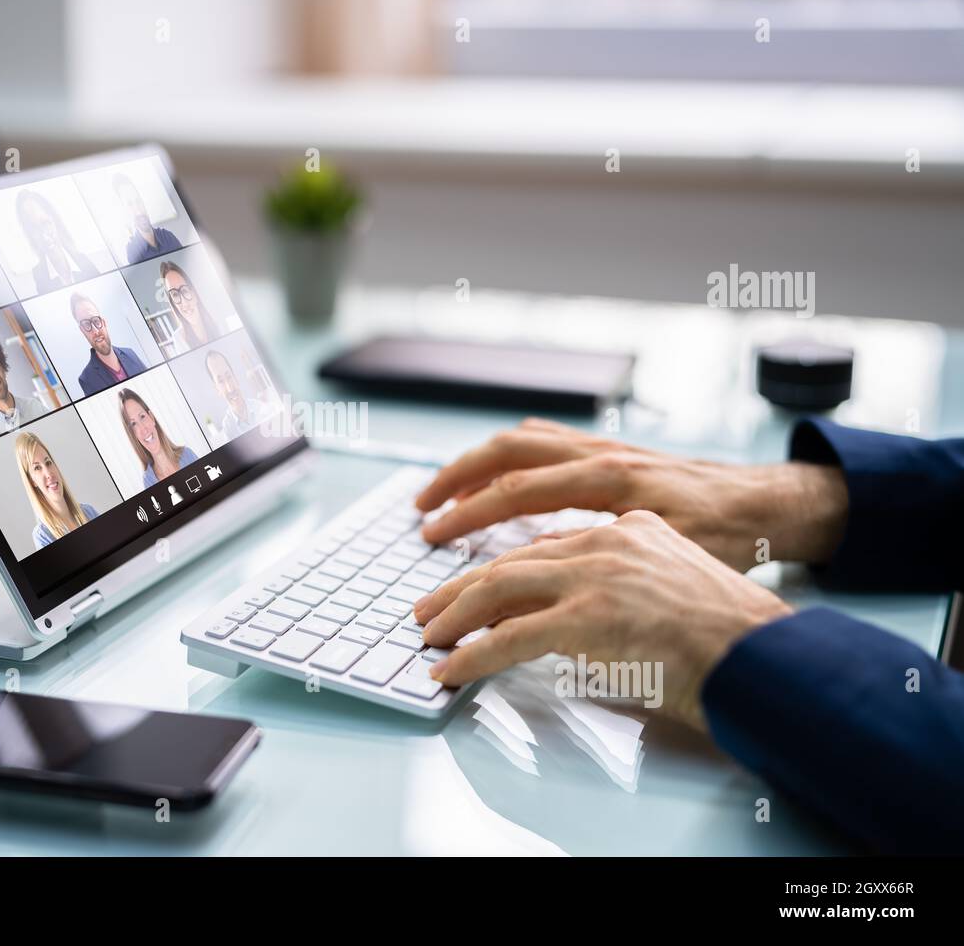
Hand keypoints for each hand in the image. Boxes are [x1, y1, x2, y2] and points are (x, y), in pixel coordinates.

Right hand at [414, 417, 847, 571]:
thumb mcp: (670, 559)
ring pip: (521, 440)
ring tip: (440, 492)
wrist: (768, 505)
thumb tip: (543, 582)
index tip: (433, 538)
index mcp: (611, 480)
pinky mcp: (609, 451)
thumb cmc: (728, 540)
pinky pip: (545, 439)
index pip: (518, 490)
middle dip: (456, 480)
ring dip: (475, 464)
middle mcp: (600, 454)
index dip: (468, 515)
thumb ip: (606, 564)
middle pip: (506, 453)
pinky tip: (493, 473)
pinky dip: (508, 453)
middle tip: (421, 512)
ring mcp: (603, 447)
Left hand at [415, 510, 793, 729]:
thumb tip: (583, 611)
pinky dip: (471, 655)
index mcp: (629, 524)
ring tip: (428, 637)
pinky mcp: (587, 617)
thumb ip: (627, 579)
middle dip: (460, 584)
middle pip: (512, 557)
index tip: (471, 580)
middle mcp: (607, 539)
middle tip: (428, 608)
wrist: (766, 653)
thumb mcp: (674, 580)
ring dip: (454, 614)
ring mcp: (595, 576)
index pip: (545, 540)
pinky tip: (450, 670)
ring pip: (499, 586)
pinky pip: (508, 636)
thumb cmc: (730, 632)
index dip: (499, 562)